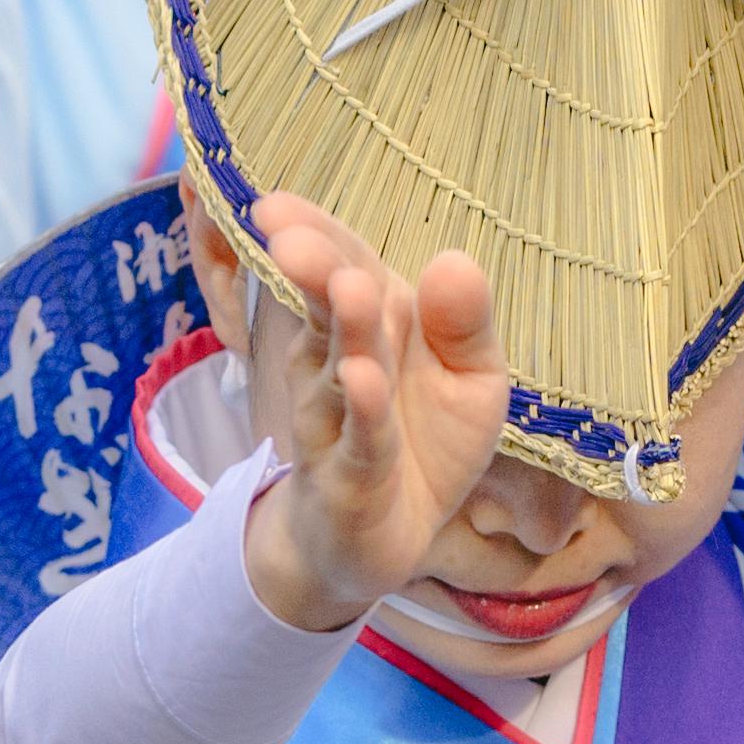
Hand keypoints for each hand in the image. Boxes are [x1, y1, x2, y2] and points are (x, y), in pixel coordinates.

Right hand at [233, 195, 510, 635]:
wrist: (383, 539)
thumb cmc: (424, 443)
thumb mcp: (469, 378)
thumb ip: (465, 324)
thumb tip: (453, 259)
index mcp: (370, 326)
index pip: (344, 266)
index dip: (315, 233)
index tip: (274, 204)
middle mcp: (338, 364)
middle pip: (328, 310)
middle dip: (317, 270)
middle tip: (291, 237)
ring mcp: (338, 422)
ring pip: (341, 369)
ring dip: (347, 330)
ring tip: (350, 289)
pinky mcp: (353, 480)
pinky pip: (361, 438)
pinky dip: (364, 409)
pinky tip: (363, 378)